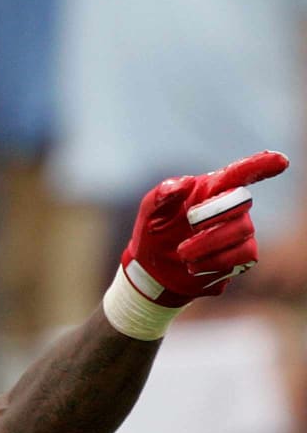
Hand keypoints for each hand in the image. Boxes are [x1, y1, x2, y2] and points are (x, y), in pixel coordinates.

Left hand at [121, 150, 288, 306]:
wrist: (155, 270)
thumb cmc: (156, 232)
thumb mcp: (151, 212)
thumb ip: (163, 195)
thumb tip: (185, 183)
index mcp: (211, 189)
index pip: (241, 173)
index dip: (261, 165)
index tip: (281, 161)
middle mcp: (231, 207)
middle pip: (242, 202)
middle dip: (215, 213)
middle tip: (188, 224)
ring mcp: (239, 232)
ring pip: (242, 231)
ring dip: (208, 243)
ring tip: (182, 253)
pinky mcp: (242, 257)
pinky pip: (243, 255)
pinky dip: (216, 261)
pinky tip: (193, 267)